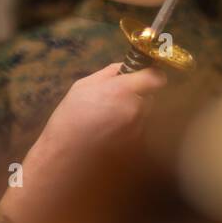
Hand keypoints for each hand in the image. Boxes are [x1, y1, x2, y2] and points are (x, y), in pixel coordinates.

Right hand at [0, 62, 165, 222]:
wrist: (66, 155)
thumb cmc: (70, 117)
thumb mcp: (82, 86)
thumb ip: (108, 74)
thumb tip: (124, 67)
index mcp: (123, 90)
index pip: (156, 78)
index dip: (152, 75)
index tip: (145, 76)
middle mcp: (136, 110)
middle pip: (148, 97)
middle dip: (136, 97)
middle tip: (114, 102)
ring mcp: (138, 130)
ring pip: (142, 115)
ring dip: (131, 114)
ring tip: (107, 121)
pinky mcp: (136, 146)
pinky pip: (136, 131)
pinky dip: (127, 130)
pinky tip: (108, 134)